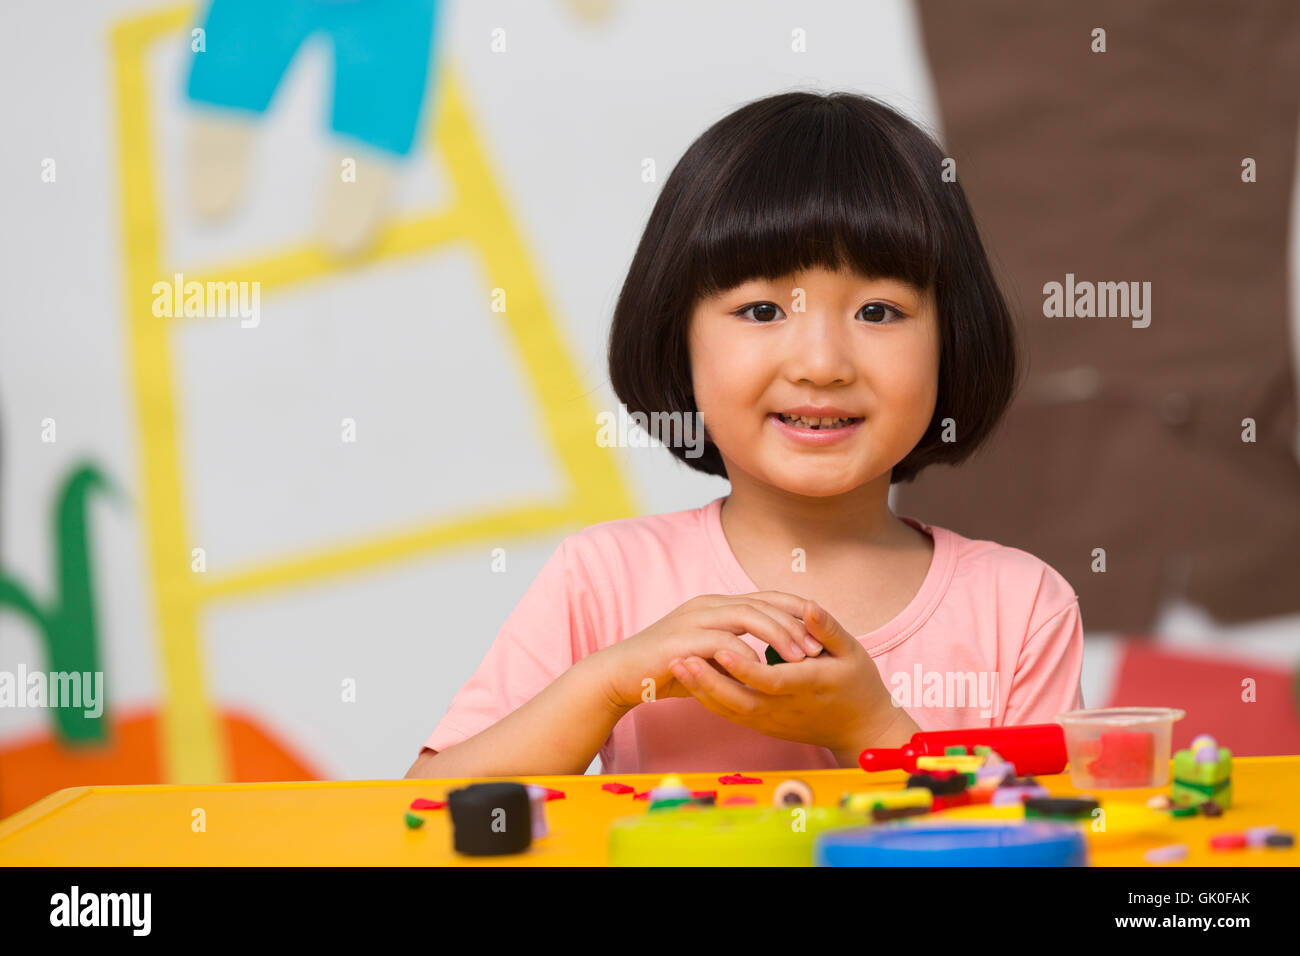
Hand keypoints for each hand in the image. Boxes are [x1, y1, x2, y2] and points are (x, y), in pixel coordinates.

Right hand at [595, 592, 825, 712]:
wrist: (620, 675)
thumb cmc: (665, 670)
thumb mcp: (709, 658)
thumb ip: (734, 655)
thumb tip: (767, 665)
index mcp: (716, 605)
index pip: (765, 597)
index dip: (795, 612)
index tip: (821, 632)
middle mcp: (707, 605)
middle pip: (762, 602)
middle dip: (795, 623)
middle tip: (819, 646)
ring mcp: (694, 619)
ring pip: (747, 615)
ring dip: (778, 635)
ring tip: (801, 657)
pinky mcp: (682, 640)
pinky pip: (723, 641)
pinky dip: (748, 654)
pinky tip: (765, 671)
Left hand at [667, 595, 907, 754]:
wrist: (859, 728)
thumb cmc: (858, 684)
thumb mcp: (852, 652)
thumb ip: (827, 629)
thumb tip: (808, 607)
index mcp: (809, 685)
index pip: (771, 680)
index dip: (744, 668)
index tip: (720, 648)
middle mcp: (787, 707)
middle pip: (741, 700)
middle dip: (708, 681)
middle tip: (680, 659)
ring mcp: (773, 720)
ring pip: (731, 711)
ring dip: (702, 690)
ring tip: (676, 665)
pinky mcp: (764, 725)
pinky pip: (732, 714)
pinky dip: (709, 699)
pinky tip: (690, 678)